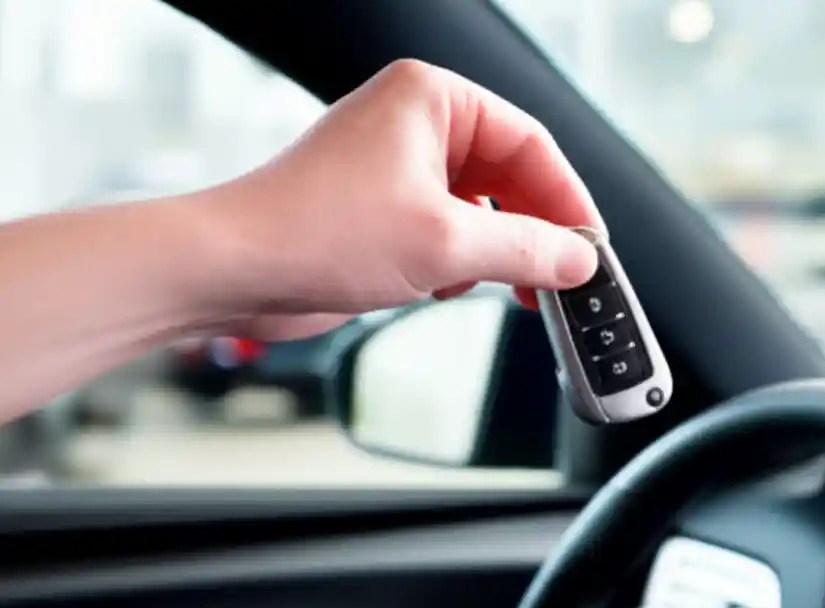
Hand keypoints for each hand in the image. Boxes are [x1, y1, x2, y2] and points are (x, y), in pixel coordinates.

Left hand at [198, 59, 600, 339]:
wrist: (231, 272)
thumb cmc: (315, 232)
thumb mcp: (445, 245)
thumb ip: (526, 251)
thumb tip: (579, 261)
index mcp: (432, 99)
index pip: (531, 144)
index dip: (568, 200)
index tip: (590, 247)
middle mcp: (415, 124)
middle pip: (509, 176)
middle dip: (534, 231)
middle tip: (561, 278)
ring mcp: (396, 167)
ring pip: (480, 209)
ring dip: (496, 253)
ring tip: (508, 289)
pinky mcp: (380, 210)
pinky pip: (448, 231)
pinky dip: (459, 263)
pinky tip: (446, 286)